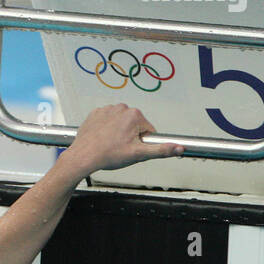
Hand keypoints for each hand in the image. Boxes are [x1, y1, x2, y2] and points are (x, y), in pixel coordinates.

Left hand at [60, 103, 182, 176]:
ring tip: (110, 144)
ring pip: (121, 123)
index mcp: (134, 115)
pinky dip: (106, 129)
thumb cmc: (108, 155)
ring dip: (119, 132)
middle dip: (131, 136)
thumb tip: (179, 148)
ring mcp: (107, 109)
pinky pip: (107, 121)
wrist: (83, 156)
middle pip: (135, 125)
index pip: (148, 130)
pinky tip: (102, 138)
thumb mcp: (139, 154)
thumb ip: (161, 150)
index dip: (142, 142)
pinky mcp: (95, 113)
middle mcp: (121, 108)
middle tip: (120, 147)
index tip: (131, 148)